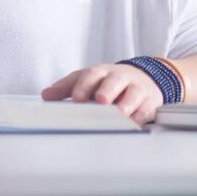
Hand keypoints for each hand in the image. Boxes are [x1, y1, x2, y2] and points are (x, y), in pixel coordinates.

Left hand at [41, 62, 163, 123]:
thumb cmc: (108, 82)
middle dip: (107, 91)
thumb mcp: (86, 80)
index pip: (91, 75)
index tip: (76, 98)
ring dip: (126, 104)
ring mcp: (136, 89)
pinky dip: (140, 117)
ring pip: (133, 94)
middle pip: (114, 82)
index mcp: (101, 72)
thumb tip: (46, 95)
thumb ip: (66, 87)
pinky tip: (133, 123)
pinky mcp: (149, 102)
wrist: (142, 78)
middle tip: (100, 101)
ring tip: (119, 113)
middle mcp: (119, 78)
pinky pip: (146, 109)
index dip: (83, 86)